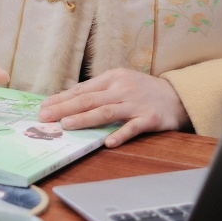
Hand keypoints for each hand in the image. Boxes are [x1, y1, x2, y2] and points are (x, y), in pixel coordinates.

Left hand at [37, 68, 186, 147]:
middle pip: (89, 99)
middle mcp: (122, 89)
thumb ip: (98, 92)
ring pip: (106, 112)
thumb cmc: (142, 90)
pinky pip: (132, 127)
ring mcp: (135, 104)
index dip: (61, 98)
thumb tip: (67, 102)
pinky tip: (108, 142)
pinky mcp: (150, 118)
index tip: (43, 106)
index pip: (82, 89)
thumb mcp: (120, 83)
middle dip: (64, 108)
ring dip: (85, 119)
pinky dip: (120, 134)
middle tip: (45, 116)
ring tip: (67, 124)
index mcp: (112, 78)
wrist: (177, 95)